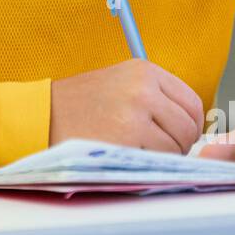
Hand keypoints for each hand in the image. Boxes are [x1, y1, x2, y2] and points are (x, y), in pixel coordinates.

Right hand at [50, 59, 205, 153]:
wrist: (41, 115)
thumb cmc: (77, 105)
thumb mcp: (118, 83)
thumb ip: (154, 96)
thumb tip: (190, 124)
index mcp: (144, 71)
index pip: (192, 102)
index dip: (192, 125)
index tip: (184, 136)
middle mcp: (143, 88)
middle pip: (188, 126)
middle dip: (180, 145)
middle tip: (161, 150)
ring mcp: (136, 113)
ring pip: (175, 146)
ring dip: (163, 157)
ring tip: (138, 152)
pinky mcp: (126, 138)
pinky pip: (156, 159)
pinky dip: (147, 163)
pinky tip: (126, 156)